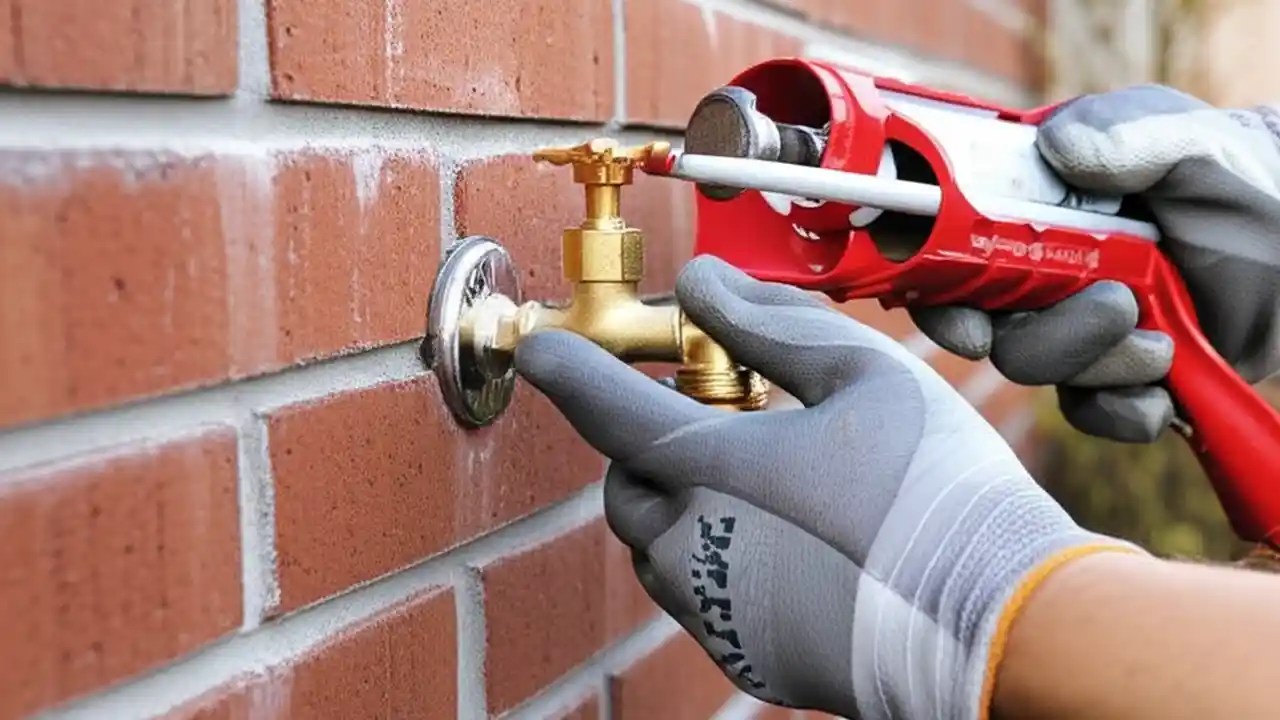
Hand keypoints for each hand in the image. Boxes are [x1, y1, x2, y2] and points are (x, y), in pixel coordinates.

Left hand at [514, 256, 1136, 719]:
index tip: (540, 351)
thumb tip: (702, 282)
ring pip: (657, 546)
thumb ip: (768, 325)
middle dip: (647, 447)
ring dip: (681, 506)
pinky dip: (716, 558)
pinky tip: (793, 545)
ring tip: (767, 485)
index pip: (601, 405)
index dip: (563, 369)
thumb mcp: (862, 376)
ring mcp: (712, 609)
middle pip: (625, 485)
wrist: (993, 624)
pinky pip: (699, 596)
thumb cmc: (935, 490)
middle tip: (721, 425)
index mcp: (709, 466)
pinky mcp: (744, 654)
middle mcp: (690, 544)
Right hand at [910, 84, 1279, 442]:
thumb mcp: (1190, 144)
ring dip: (1099, 366)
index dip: (943, 295)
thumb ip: (1130, 134)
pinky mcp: (1115, 372)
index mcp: (1030, 208)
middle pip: (991, 328)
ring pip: (1041, 370)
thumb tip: (1060, 145)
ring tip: (1163, 341)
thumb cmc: (1240, 176)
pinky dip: (1123, 411)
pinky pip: (1091, 413)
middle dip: (1047, 337)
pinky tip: (1164, 384)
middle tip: (1116, 308)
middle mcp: (1039, 270)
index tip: (973, 322)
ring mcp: (1075, 323)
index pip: (952, 254)